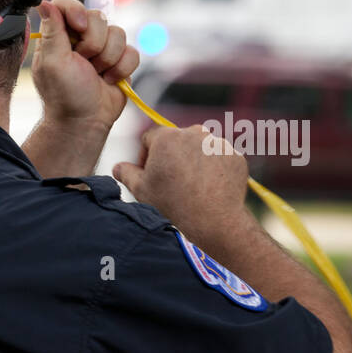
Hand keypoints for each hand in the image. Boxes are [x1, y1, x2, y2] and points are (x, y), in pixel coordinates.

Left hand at [31, 0, 138, 132]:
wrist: (85, 121)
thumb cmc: (64, 94)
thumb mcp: (52, 62)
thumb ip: (51, 31)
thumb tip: (43, 1)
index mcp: (58, 35)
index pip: (66, 4)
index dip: (77, 11)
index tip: (79, 28)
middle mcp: (80, 37)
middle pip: (98, 16)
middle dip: (94, 44)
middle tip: (84, 64)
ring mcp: (102, 48)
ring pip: (118, 33)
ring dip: (108, 59)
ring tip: (96, 75)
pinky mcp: (120, 60)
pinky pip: (132, 51)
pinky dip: (122, 68)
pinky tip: (109, 80)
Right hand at [112, 125, 253, 248]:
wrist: (214, 219)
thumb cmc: (173, 203)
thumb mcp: (141, 189)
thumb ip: (126, 173)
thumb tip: (118, 167)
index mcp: (167, 137)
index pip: (150, 138)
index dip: (145, 156)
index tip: (148, 174)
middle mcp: (194, 133)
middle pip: (176, 140)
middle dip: (170, 156)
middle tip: (169, 181)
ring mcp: (217, 143)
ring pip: (198, 147)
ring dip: (191, 160)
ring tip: (189, 185)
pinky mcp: (234, 155)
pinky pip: (217, 157)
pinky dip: (212, 168)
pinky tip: (207, 187)